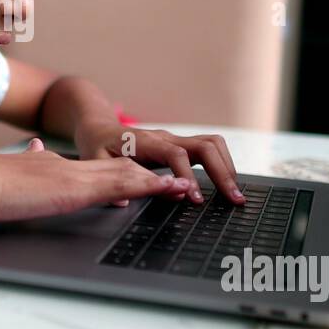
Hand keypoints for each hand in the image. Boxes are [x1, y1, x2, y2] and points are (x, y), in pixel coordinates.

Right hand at [0, 138, 192, 221]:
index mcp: (52, 164)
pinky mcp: (72, 188)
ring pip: (126, 175)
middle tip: (179, 184)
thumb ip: (27, 159)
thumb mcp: (8, 171)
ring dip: (158, 182)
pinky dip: (147, 187)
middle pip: (119, 169)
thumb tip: (35, 146)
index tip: (146, 178)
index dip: (125, 173)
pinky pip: (119, 186)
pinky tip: (165, 192)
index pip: (97, 169)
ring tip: (186, 189)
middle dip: (150, 176)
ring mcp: (72, 174)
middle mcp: (67, 165)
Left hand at [73, 120, 242, 204]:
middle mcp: (165, 137)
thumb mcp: (93, 160)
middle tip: (234, 199)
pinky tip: (226, 184)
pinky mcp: (181, 146)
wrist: (100, 128)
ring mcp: (175, 139)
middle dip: (222, 172)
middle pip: (204, 146)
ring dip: (227, 167)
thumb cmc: (97, 145)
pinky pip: (209, 150)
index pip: (175, 154)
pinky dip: (222, 165)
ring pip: (212, 144)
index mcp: (144, 141)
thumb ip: (108, 179)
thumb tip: (124, 200)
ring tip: (235, 193)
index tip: (194, 198)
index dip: (187, 176)